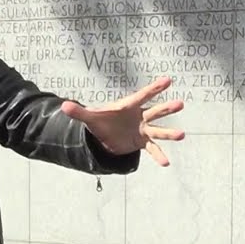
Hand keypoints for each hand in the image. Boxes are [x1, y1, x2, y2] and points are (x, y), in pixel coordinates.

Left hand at [59, 76, 185, 165]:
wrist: (105, 135)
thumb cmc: (101, 121)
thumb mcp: (90, 118)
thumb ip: (79, 112)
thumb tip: (63, 106)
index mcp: (128, 106)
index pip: (142, 96)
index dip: (154, 89)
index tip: (168, 80)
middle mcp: (139, 116)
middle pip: (154, 111)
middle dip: (166, 109)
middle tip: (180, 104)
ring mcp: (143, 129)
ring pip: (158, 130)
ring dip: (169, 133)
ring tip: (181, 135)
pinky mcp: (142, 141)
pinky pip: (152, 148)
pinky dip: (158, 155)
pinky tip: (166, 163)